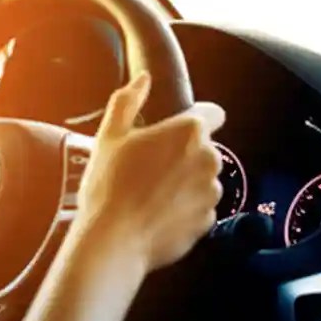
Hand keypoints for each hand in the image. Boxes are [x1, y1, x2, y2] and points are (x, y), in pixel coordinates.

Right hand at [76, 72, 225, 272]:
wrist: (113, 240)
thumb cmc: (109, 185)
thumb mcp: (109, 135)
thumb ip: (128, 100)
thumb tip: (143, 79)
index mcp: (189, 131)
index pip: (212, 114)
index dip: (194, 119)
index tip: (173, 133)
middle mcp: (210, 159)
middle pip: (203, 150)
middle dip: (183, 156)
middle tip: (148, 169)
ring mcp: (211, 192)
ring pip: (202, 180)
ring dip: (185, 184)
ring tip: (150, 195)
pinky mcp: (208, 221)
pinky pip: (199, 209)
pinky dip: (184, 210)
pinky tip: (157, 215)